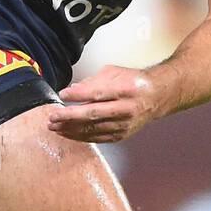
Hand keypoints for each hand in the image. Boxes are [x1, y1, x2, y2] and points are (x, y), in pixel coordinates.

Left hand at [52, 66, 167, 142]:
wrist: (157, 97)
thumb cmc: (133, 82)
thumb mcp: (113, 72)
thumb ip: (93, 81)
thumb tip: (73, 89)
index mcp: (125, 89)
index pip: (98, 93)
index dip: (79, 95)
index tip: (63, 94)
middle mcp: (125, 108)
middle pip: (94, 114)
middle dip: (70, 116)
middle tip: (53, 117)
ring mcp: (124, 124)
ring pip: (93, 129)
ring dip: (71, 129)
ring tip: (54, 126)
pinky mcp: (121, 135)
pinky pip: (98, 138)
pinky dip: (81, 136)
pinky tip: (68, 133)